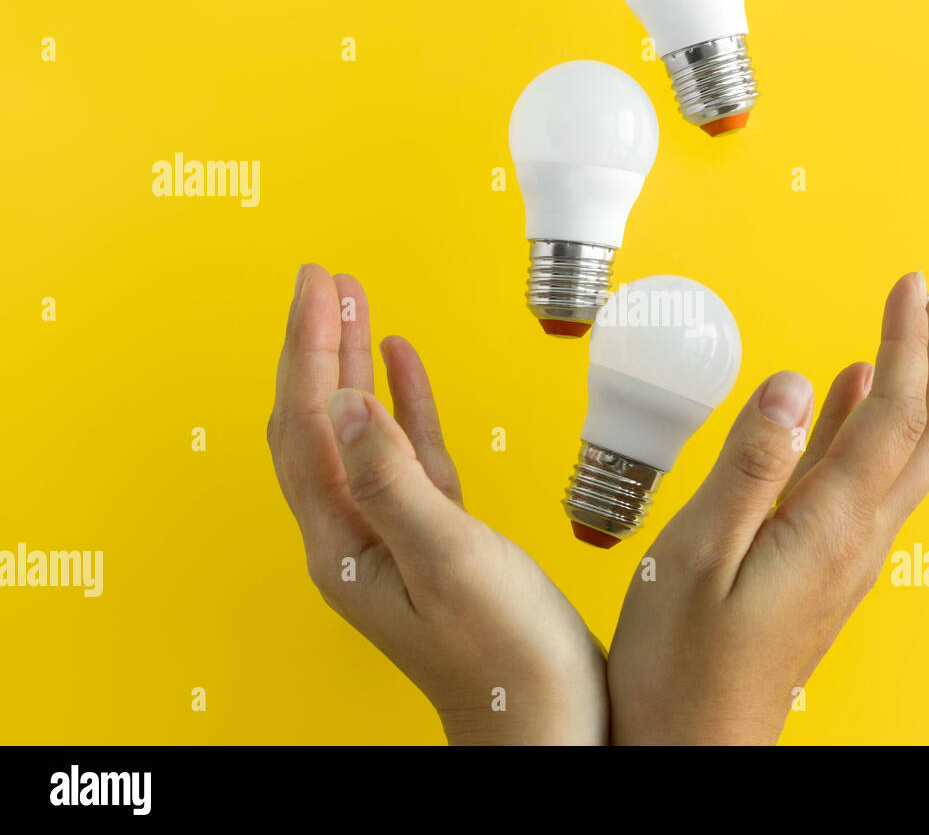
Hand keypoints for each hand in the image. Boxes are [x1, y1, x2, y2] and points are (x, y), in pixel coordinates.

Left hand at [268, 265, 607, 744]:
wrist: (550, 719)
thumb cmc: (505, 656)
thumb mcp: (449, 560)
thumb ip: (395, 479)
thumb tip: (346, 401)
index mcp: (344, 544)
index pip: (309, 426)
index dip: (308, 350)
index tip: (314, 287)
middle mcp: (357, 535)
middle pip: (321, 420)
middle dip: (318, 345)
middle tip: (323, 279)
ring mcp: (396, 532)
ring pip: (362, 429)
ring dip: (354, 363)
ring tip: (355, 301)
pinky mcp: (440, 534)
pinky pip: (410, 451)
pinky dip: (405, 401)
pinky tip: (404, 363)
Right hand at [606, 272, 928, 743]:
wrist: (695, 747)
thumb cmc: (684, 664)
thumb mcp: (698, 555)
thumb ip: (750, 465)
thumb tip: (798, 384)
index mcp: (829, 527)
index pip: (893, 414)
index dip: (908, 343)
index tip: (911, 283)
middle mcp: (856, 538)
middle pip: (927, 431)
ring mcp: (846, 554)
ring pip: (910, 454)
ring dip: (925, 385)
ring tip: (927, 330)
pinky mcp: (825, 565)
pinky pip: (870, 479)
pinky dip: (874, 426)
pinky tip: (853, 399)